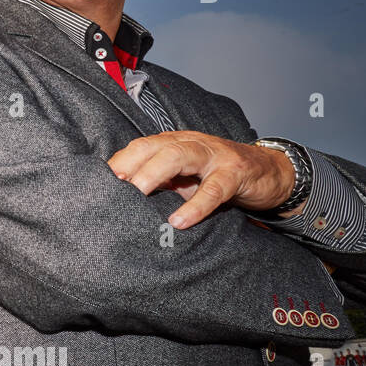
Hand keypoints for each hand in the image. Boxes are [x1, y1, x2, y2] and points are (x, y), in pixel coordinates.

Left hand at [107, 131, 295, 229]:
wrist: (270, 172)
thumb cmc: (217, 176)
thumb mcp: (185, 177)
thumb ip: (158, 183)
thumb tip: (121, 201)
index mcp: (173, 143)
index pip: (139, 147)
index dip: (118, 162)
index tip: (96, 182)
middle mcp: (190, 144)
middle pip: (153, 146)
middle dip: (129, 164)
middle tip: (111, 186)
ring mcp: (214, 155)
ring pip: (179, 156)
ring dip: (154, 174)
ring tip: (137, 193)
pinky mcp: (236, 172)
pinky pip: (214, 189)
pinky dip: (196, 205)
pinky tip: (180, 221)